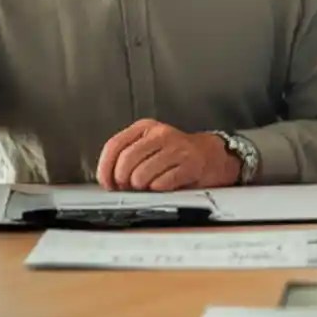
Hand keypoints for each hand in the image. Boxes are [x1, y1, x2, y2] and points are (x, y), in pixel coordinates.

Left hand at [96, 119, 239, 190]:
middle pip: (126, 161)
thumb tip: (108, 178)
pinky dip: (158, 189)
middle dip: (123, 181)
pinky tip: (162, 186)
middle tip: (129, 187)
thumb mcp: (149, 146)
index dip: (105, 168)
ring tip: (148, 186)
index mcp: (145, 127)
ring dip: (141, 187)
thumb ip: (128, 156)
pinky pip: (161, 183)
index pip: (114, 146)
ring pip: (141, 175)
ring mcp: (176, 148)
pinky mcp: (189, 165)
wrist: (210, 155)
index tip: (107, 182)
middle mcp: (160, 134)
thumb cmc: (175, 153)